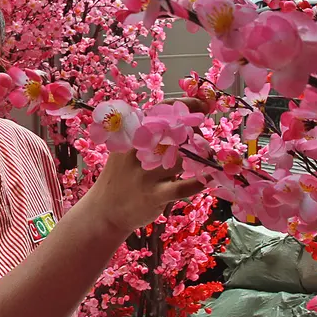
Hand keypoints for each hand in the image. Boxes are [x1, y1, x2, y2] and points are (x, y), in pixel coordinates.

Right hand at [82, 97, 210, 237]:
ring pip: (184, 157)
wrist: (105, 211)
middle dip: (196, 132)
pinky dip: (202, 181)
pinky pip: (185, 186)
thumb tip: (183, 120)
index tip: (203, 106)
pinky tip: (212, 177)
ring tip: (208, 157)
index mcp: (131, 135)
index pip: (161, 110)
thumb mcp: (125, 150)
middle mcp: (138, 150)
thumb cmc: (121, 177)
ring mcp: (146, 174)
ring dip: (202, 155)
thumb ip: (147, 135)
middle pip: (176, 131)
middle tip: (202, 138)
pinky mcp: (155, 195)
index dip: (186, 105)